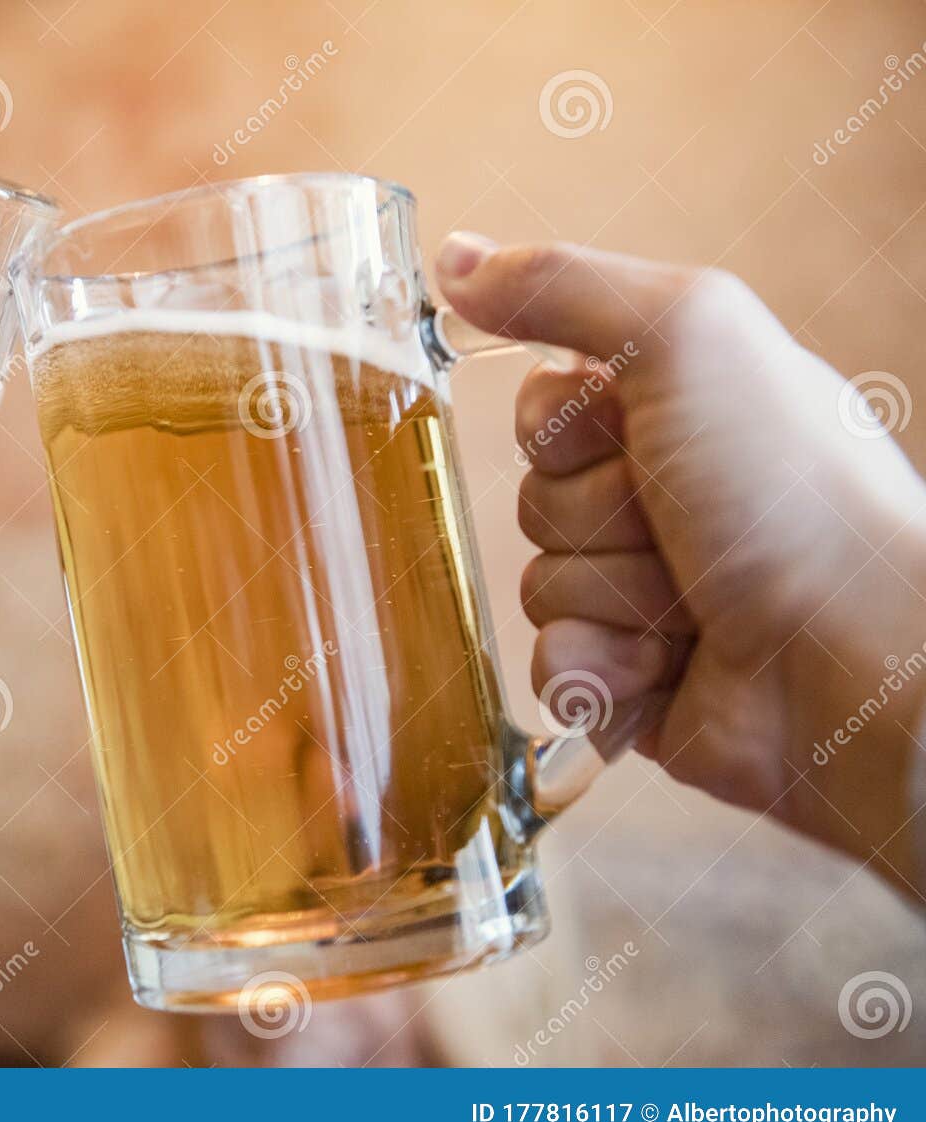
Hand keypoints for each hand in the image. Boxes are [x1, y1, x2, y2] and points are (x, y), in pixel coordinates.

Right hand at [436, 234, 925, 895]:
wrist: (848, 656)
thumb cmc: (792, 493)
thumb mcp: (682, 335)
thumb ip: (562, 287)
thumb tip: (456, 259)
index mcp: (685, 412)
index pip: (542, 408)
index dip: (563, 428)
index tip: (623, 433)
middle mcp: (668, 500)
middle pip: (536, 498)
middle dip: (592, 519)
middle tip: (676, 524)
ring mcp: (650, 595)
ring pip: (538, 586)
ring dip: (606, 596)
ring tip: (693, 604)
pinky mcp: (635, 680)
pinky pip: (552, 667)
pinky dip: (597, 667)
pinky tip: (662, 665)